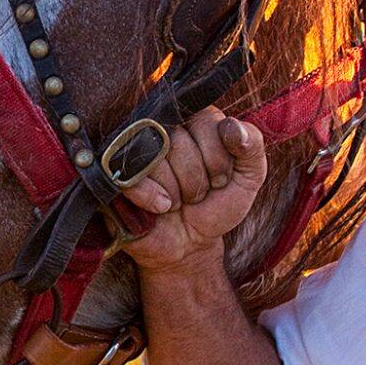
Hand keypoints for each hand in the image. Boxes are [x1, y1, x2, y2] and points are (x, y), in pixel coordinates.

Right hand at [119, 108, 267, 272]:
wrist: (189, 244)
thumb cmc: (216, 206)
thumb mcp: (248, 178)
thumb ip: (252, 146)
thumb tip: (232, 127)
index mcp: (195, 119)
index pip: (206, 120)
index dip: (218, 158)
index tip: (220, 179)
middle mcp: (161, 126)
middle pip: (177, 140)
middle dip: (197, 180)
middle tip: (197, 195)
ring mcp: (134, 150)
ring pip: (155, 159)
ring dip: (177, 193)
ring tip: (178, 202)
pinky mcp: (114, 173)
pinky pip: (132, 178)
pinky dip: (154, 199)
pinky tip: (162, 208)